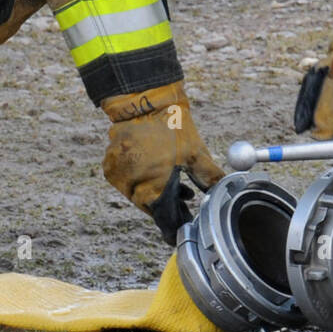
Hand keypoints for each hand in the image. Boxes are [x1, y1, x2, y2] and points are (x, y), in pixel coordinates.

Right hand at [101, 82, 223, 244]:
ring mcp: (119, 178)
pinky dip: (141, 181)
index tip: (183, 231)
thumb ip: (209, 178)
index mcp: (154, 188)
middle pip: (153, 208)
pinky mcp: (110, 167)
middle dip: (170, 207)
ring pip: (139, 195)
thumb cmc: (172, 126)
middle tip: (186, 204)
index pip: (166, 220)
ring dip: (156, 194)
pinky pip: (128, 182)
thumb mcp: (197, 152)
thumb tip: (222, 193)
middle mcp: (133, 187)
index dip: (176, 226)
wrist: (143, 100)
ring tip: (177, 186)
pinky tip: (157, 172)